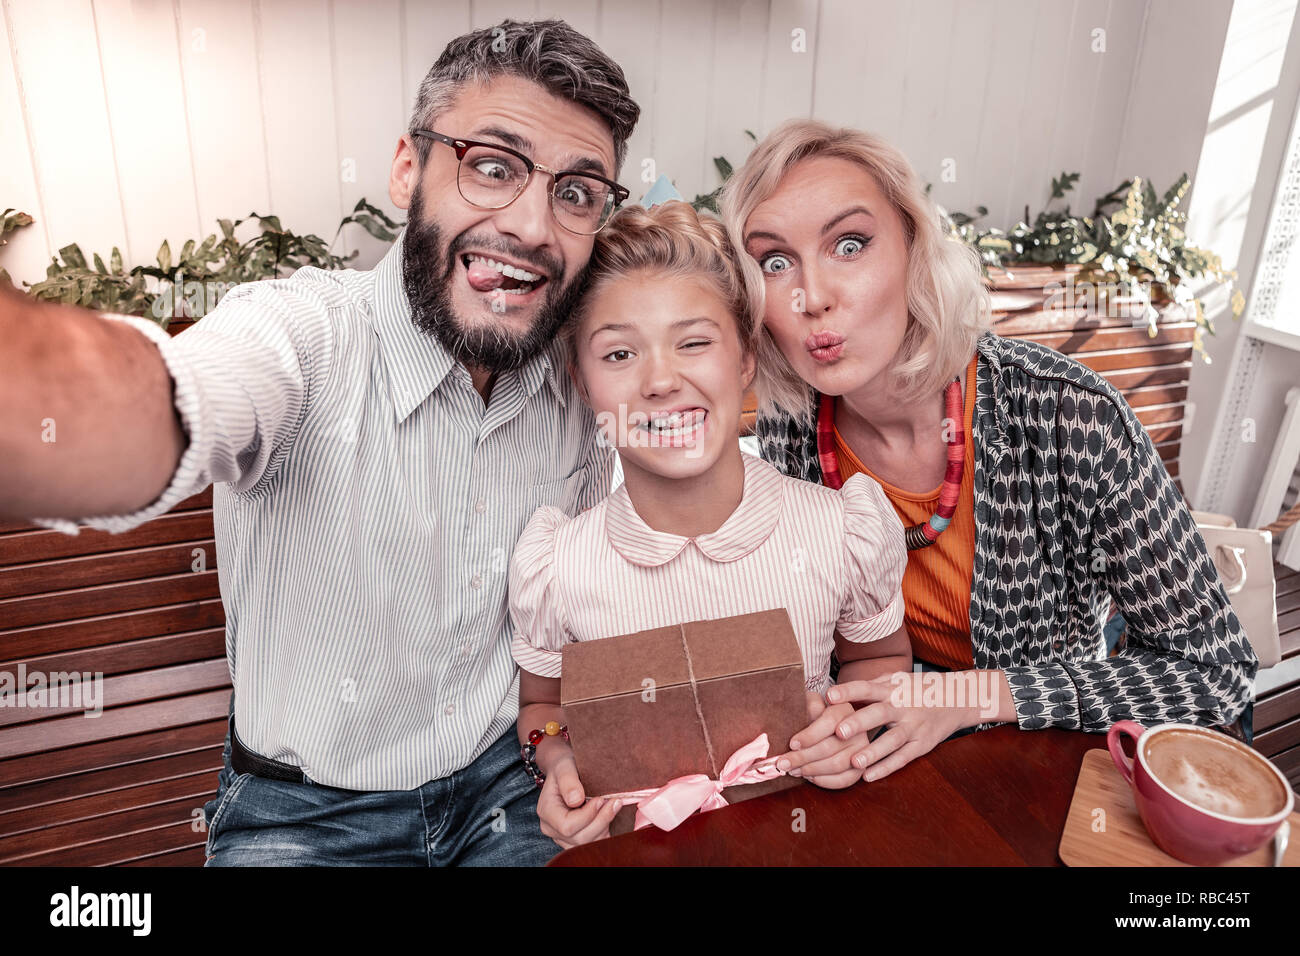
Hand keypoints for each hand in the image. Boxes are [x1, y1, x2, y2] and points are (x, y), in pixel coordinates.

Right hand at [535, 753, 622, 849]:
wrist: (565, 771)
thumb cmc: (565, 766)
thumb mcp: (564, 766)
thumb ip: (568, 781)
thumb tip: (576, 800)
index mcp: (546, 812)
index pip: (567, 826)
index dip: (587, 815)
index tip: (600, 799)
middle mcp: (552, 828)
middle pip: (579, 838)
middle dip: (601, 820)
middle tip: (615, 801)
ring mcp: (563, 837)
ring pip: (588, 844)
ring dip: (605, 826)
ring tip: (615, 806)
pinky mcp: (575, 839)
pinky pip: (593, 844)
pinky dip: (605, 833)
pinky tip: (610, 816)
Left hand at [772, 691, 872, 789]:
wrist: (826, 729)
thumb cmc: (812, 716)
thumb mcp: (808, 706)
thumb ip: (804, 706)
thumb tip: (793, 712)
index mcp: (844, 709)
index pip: (829, 721)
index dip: (810, 735)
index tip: (792, 744)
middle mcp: (858, 729)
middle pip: (831, 746)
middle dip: (803, 757)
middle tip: (783, 763)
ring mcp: (862, 750)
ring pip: (837, 764)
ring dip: (811, 769)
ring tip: (793, 770)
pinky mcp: (861, 768)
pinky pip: (844, 780)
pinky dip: (823, 780)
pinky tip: (809, 777)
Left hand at [824, 672, 975, 781]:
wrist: (958, 699)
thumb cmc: (918, 689)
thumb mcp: (897, 680)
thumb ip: (871, 685)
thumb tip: (839, 690)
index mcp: (893, 689)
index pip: (868, 687)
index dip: (849, 691)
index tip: (829, 696)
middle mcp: (903, 707)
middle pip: (880, 714)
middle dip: (860, 723)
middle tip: (839, 732)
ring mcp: (915, 727)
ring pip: (893, 740)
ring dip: (873, 752)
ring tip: (854, 762)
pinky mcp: (923, 744)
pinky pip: (904, 758)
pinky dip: (887, 768)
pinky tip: (868, 776)